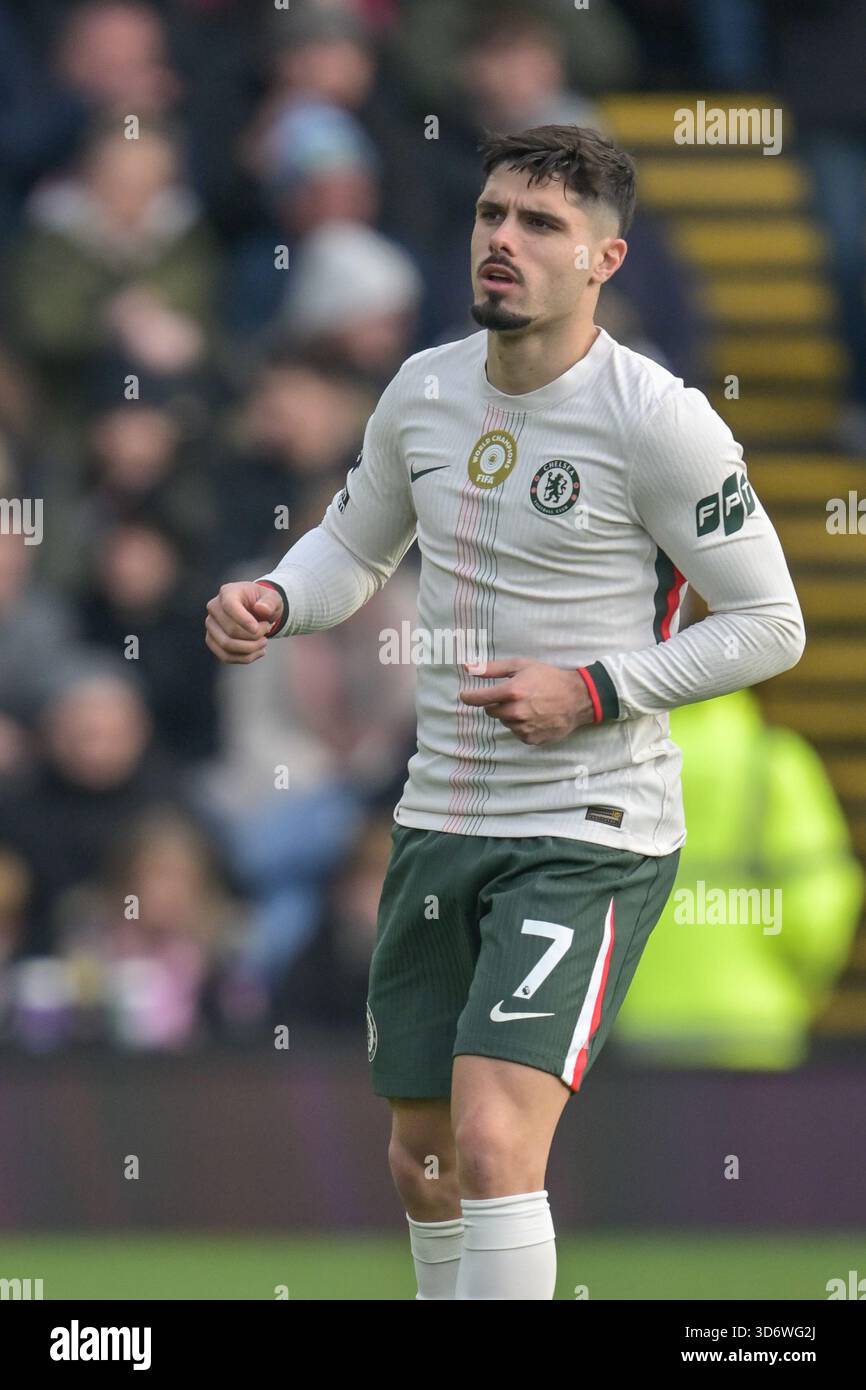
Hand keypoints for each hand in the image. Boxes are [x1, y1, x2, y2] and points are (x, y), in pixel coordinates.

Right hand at [205, 582, 282, 663]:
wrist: (256, 610)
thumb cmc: (263, 602)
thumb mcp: (273, 597)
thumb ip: (270, 601)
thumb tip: (262, 609)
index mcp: (227, 592)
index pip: (230, 606)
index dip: (244, 620)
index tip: (260, 628)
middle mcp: (214, 608)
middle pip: (231, 631)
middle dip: (255, 636)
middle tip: (268, 629)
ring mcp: (211, 625)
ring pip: (227, 646)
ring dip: (251, 649)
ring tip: (264, 642)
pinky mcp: (212, 641)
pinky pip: (225, 657)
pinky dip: (245, 658)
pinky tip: (258, 651)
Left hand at [458, 657, 594, 743]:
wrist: (577, 699)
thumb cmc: (548, 678)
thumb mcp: (521, 666)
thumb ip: (492, 668)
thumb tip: (467, 667)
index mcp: (512, 691)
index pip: (479, 698)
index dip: (469, 696)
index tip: (465, 695)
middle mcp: (516, 712)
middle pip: (491, 711)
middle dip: (498, 703)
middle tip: (514, 695)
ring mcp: (523, 728)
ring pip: (504, 722)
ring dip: (510, 715)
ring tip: (528, 705)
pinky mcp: (530, 739)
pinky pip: (516, 732)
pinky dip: (521, 725)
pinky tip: (534, 716)